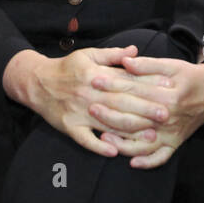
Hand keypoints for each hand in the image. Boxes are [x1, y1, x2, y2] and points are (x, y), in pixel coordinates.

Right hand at [2, 46, 162, 156]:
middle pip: (121, 103)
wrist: (36, 82)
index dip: (148, 84)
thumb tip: (135, 50)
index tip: (167, 88)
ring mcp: (79, 112)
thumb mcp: (88, 55)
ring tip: (150, 137)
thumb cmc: (67, 68)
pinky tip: (114, 152)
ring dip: (130, 131)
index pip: (127, 80)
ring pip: (108, 123)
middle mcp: (90, 94)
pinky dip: (99, 145)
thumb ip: (113, 54)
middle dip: (145, 109)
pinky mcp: (70, 127)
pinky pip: (85, 139)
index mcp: (96, 74)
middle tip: (166, 115)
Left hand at [90, 56, 203, 168]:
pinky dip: (147, 162)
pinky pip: (161, 157)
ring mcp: (172, 133)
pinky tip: (131, 162)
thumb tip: (126, 61)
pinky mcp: (176, 143)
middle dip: (110, 114)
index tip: (94, 80)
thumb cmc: (190, 76)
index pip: (135, 91)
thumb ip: (148, 65)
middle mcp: (169, 117)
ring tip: (102, 138)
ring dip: (123, 142)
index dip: (113, 85)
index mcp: (168, 95)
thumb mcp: (172, 65)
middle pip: (135, 118)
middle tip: (91, 108)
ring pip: (144, 142)